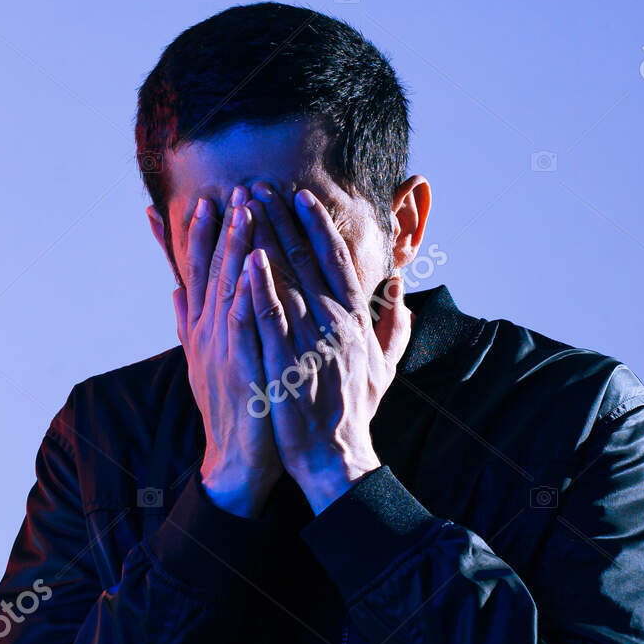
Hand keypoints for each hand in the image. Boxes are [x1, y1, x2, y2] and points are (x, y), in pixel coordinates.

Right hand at [174, 186, 281, 517]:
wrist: (238, 460)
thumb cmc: (234, 408)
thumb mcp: (206, 361)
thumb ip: (189, 322)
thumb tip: (175, 289)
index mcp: (202, 329)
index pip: (198, 273)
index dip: (199, 236)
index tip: (207, 200)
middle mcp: (208, 334)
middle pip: (212, 271)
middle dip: (220, 229)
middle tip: (230, 190)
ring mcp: (224, 349)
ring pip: (228, 288)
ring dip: (234, 248)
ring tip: (243, 210)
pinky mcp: (243, 367)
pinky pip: (246, 323)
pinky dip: (249, 293)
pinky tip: (256, 265)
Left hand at [245, 186, 411, 513]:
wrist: (336, 458)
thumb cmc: (355, 413)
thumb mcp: (384, 366)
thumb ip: (395, 325)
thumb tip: (400, 288)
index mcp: (354, 319)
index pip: (336, 259)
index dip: (317, 224)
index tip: (299, 195)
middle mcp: (335, 322)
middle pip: (307, 257)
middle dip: (281, 217)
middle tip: (259, 185)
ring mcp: (311, 340)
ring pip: (287, 277)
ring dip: (265, 236)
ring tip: (244, 205)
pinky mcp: (286, 362)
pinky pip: (271, 316)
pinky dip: (260, 284)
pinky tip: (246, 257)